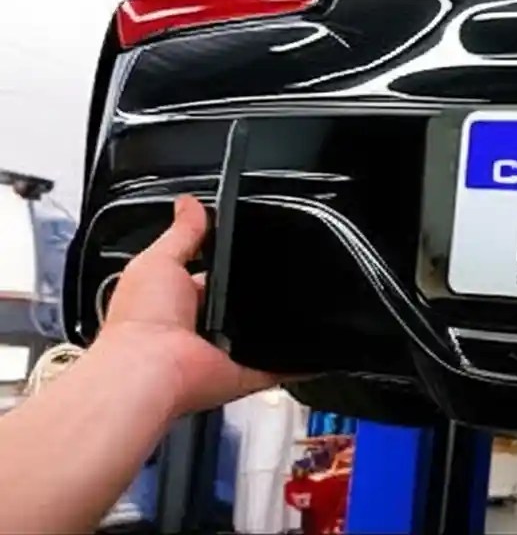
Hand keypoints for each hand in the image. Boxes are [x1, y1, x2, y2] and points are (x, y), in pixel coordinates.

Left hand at [99, 194, 277, 416]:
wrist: (148, 369)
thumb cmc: (141, 320)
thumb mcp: (159, 260)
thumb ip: (181, 233)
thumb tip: (189, 203)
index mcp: (171, 302)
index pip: (204, 276)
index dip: (222, 263)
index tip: (242, 248)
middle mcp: (195, 331)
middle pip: (232, 305)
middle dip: (249, 292)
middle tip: (269, 274)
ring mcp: (218, 354)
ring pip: (254, 336)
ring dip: (270, 324)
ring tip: (293, 302)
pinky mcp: (241, 374)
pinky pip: (276, 368)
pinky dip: (296, 363)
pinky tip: (313, 350)